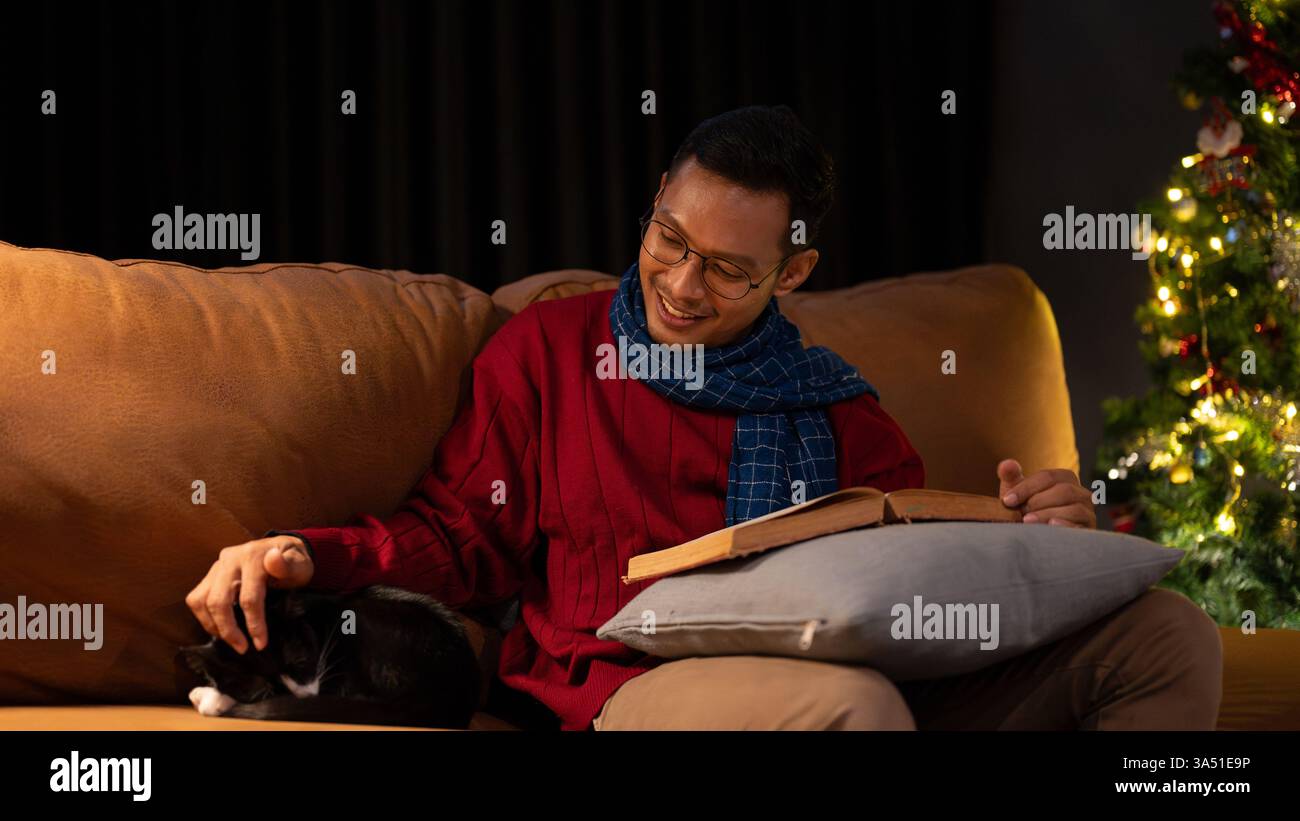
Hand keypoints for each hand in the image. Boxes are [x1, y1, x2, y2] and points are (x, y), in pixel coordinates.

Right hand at [185, 535, 313, 653]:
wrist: (283, 549)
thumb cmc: (294, 562)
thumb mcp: (300, 563)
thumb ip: (289, 565)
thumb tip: (273, 558)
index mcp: (253, 556)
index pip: (249, 597)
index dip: (254, 624)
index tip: (261, 644)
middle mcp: (230, 559)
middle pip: (219, 601)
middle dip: (229, 630)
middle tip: (242, 648)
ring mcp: (217, 566)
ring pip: (200, 600)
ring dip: (213, 626)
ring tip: (231, 640)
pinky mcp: (210, 574)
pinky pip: (196, 598)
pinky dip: (204, 617)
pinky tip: (220, 627)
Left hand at [997, 458, 1095, 528]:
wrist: (1034, 535)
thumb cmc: (1025, 510)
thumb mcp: (1017, 493)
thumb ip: (1010, 477)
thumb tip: (1006, 464)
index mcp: (1066, 479)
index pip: (1047, 477)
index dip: (1026, 487)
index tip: (1007, 500)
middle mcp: (1082, 494)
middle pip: (1063, 491)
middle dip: (1037, 502)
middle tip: (1019, 513)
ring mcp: (1088, 513)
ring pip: (1074, 509)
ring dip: (1048, 514)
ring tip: (1027, 521)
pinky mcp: (1087, 532)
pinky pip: (1080, 528)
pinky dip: (1065, 526)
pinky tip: (1050, 526)